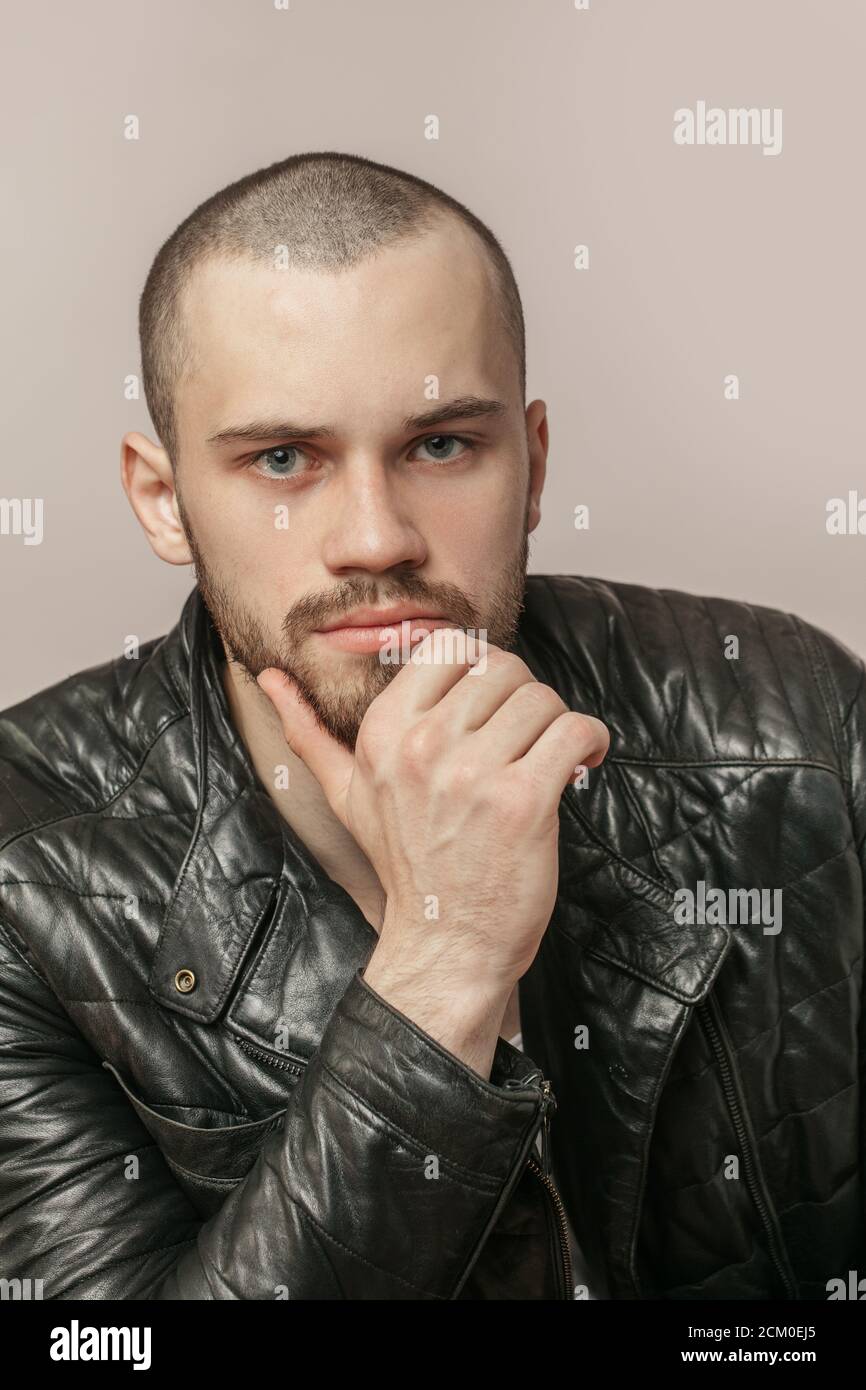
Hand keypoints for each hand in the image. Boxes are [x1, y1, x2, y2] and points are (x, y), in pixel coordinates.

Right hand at [257, 630, 608, 996]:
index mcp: (382, 733)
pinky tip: (582, 763)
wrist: (445, 944)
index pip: (450, 646)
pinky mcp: (523, 801)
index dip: (482, 669)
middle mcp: (421, 746)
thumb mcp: (345, 796)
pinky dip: (591, 741)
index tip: (493, 706)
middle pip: (503, 667)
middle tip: (526, 736)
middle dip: (525, 698)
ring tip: (550, 756)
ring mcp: (472, 774)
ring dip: (558, 724)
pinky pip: (575, 730)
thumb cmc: (404, 867)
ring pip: (543, 698)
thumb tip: (267, 678)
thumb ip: (308, 733)